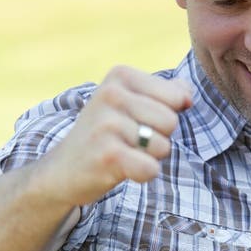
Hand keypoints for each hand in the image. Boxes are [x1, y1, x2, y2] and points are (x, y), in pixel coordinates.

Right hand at [38, 65, 191, 206]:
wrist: (62, 169)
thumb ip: (166, 92)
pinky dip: (142, 175)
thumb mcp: (131, 102)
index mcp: (120, 75)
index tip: (136, 120)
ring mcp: (107, 124)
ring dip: (149, 157)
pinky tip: (120, 169)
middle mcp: (112, 94)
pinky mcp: (107, 155)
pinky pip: (151, 168)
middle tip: (128, 141)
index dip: (164, 116)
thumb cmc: (106, 134)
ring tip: (122, 153)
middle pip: (171, 122)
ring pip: (163, 147)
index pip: (176, 97)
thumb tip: (188, 97)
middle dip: (158, 138)